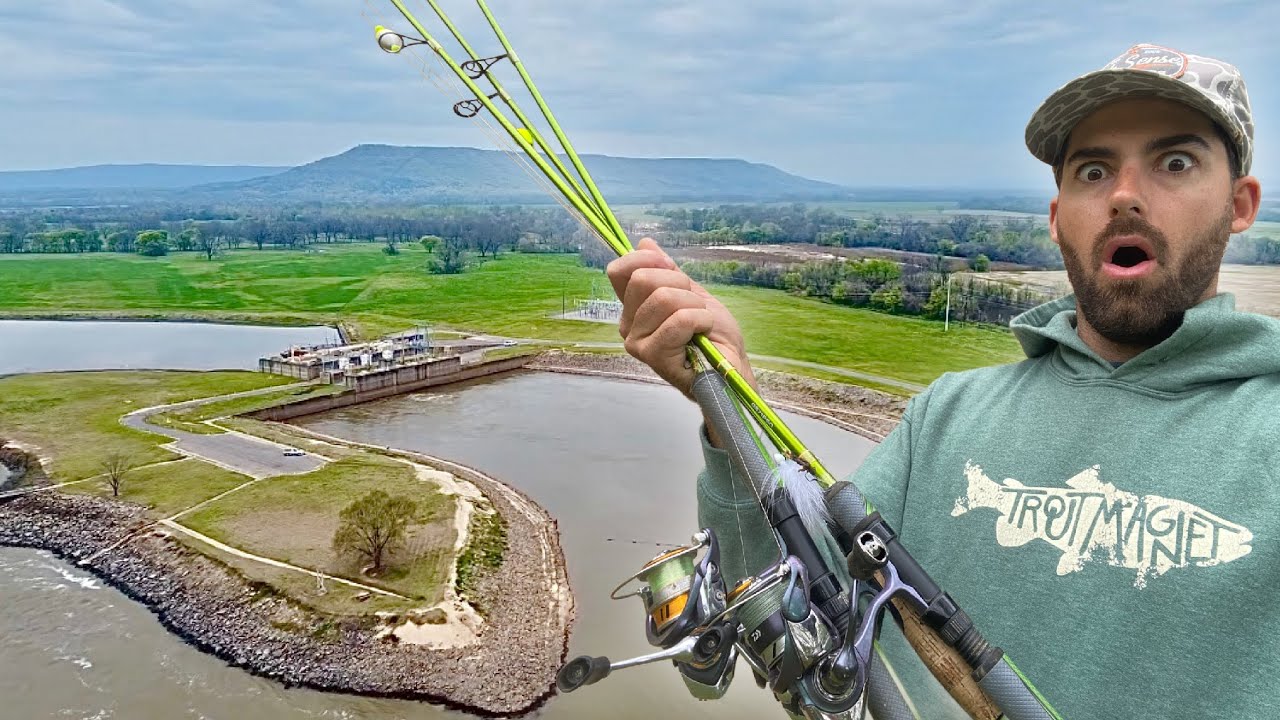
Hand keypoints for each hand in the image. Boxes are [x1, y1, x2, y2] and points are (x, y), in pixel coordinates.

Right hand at [606, 237, 756, 397]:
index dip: (647, 260)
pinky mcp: (652, 356)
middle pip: (644, 279)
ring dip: (695, 305)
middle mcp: (628, 325)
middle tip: (696, 306)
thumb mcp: (692, 293)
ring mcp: (637, 342)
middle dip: (681, 284)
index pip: (619, 271)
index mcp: (634, 308)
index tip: (671, 269)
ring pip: (663, 298)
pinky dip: (700, 319)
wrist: (730, 367)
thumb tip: (644, 243)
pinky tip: (704, 333)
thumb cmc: (713, 336)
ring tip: (702, 323)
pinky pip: (678, 320)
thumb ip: (667, 271)